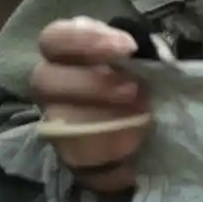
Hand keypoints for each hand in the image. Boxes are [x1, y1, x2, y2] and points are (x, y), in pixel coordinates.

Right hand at [29, 16, 148, 192]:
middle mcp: (54, 86)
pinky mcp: (72, 158)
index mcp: (69, 53)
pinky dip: (109, 156)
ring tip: (141, 120)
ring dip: (102, 125)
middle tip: (134, 89)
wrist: (157, 123)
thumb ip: (145, 50)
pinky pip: (78, 163)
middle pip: (44, 81)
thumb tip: (158, 52)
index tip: (129, 47)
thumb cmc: (147, 76)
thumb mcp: (148, 56)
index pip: (54, 38)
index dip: (85, 40)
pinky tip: (134, 149)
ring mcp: (57, 124)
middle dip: (92, 85)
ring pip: (57, 126)